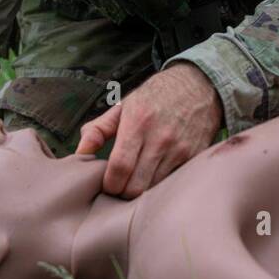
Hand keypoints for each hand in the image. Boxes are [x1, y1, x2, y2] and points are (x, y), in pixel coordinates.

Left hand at [76, 63, 222, 197]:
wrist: (199, 86)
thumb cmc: (155, 97)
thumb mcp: (124, 106)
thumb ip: (98, 129)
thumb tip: (79, 152)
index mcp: (137, 123)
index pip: (119, 167)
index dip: (109, 184)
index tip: (106, 184)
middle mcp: (160, 138)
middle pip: (135, 185)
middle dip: (122, 193)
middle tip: (119, 187)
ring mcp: (179, 149)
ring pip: (153, 189)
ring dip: (141, 192)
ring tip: (135, 182)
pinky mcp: (193, 157)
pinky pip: (170, 182)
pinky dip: (159, 185)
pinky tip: (154, 176)